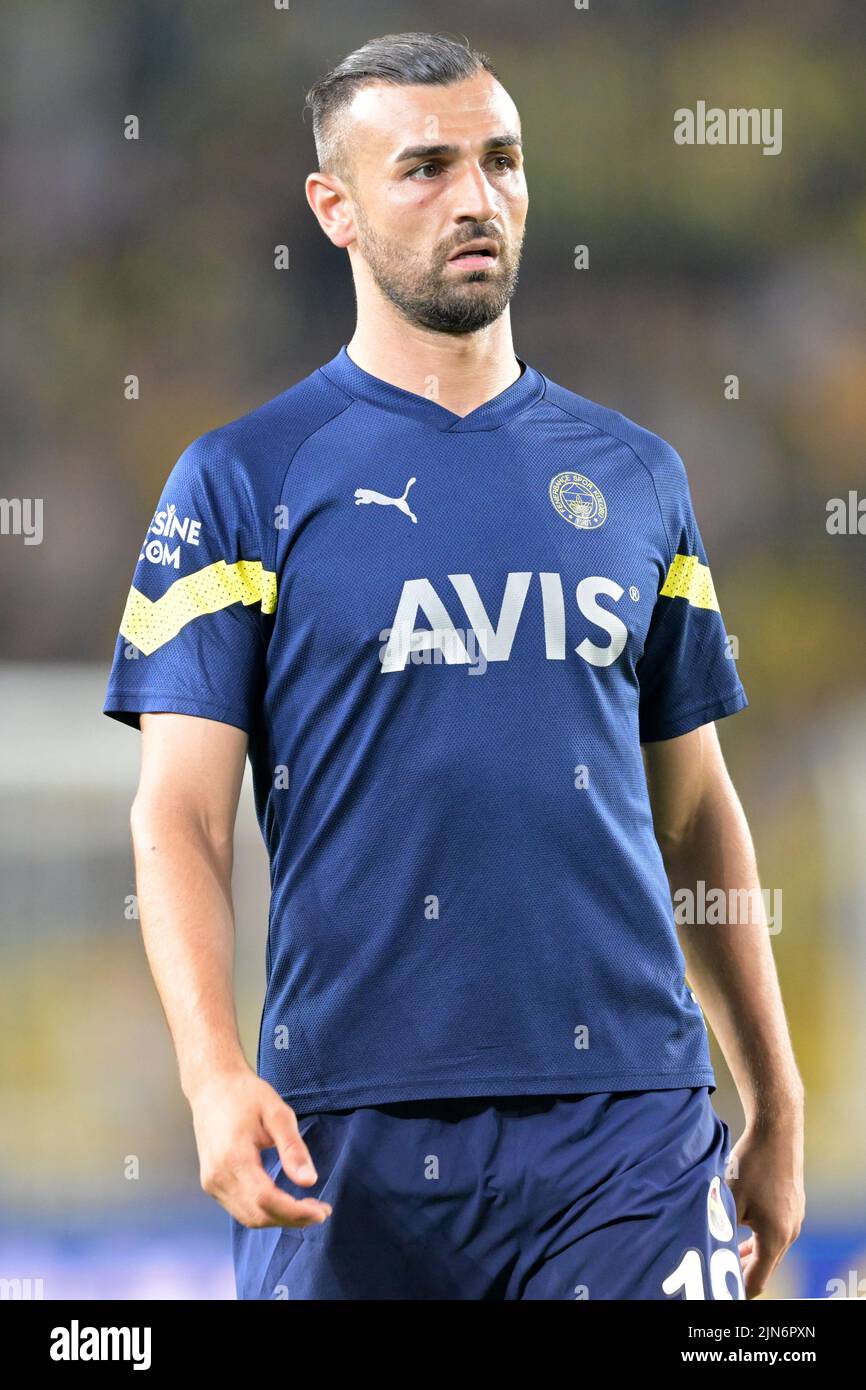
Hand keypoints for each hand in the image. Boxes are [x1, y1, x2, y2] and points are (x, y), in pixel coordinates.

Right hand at [189, 1067, 332, 1228]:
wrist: (212, 1086)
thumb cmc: (246, 1095)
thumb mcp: (277, 1113)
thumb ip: (293, 1148)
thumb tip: (310, 1181)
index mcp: (234, 1158)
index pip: (266, 1200)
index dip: (296, 1213)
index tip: (322, 1212)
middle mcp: (218, 1177)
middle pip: (258, 1215)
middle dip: (292, 1219)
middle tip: (320, 1211)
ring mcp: (211, 1182)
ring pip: (248, 1217)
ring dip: (278, 1219)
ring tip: (306, 1209)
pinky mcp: (211, 1183)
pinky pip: (239, 1208)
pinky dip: (263, 1212)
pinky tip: (283, 1202)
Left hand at [728, 1104, 804, 1298]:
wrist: (776, 1132)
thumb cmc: (751, 1164)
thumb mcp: (728, 1198)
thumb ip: (721, 1227)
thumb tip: (707, 1248)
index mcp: (774, 1237)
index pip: (757, 1279)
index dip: (737, 1288)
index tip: (720, 1289)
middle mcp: (790, 1233)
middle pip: (765, 1266)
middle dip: (741, 1272)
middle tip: (716, 1272)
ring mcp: (795, 1219)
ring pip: (770, 1249)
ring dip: (749, 1254)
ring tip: (725, 1253)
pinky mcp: (794, 1206)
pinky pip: (776, 1233)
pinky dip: (758, 1238)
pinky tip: (740, 1229)